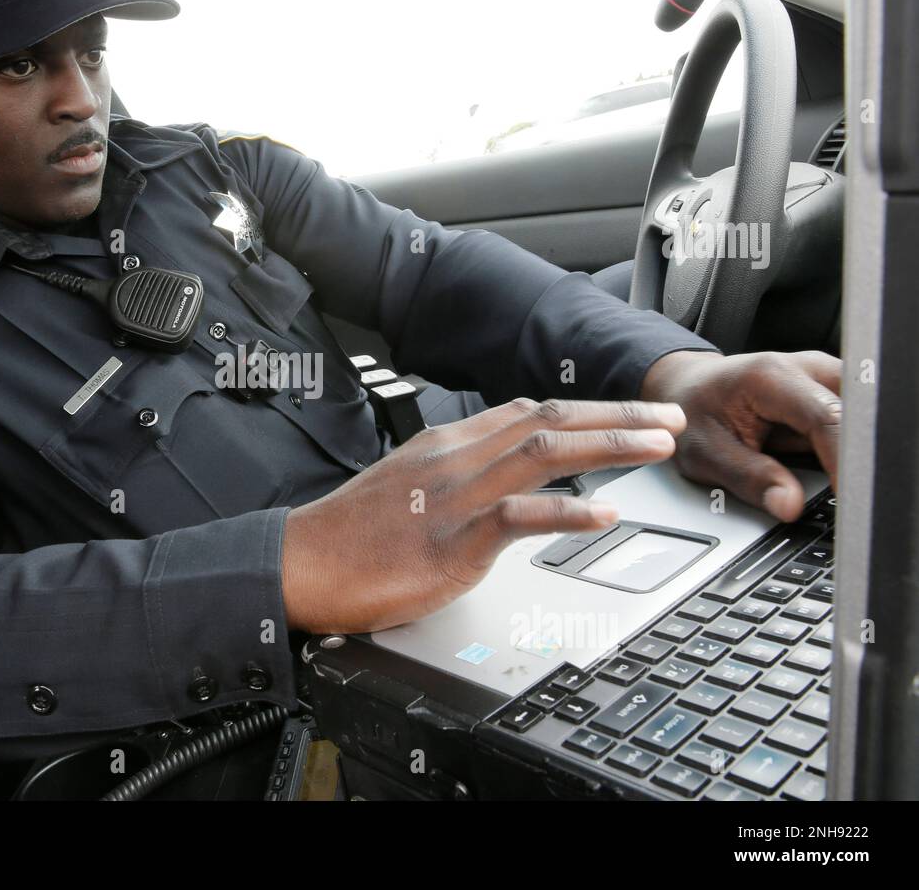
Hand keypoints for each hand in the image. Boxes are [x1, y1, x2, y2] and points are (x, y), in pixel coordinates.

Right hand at [281, 398, 685, 633]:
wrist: (301, 562)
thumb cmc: (350, 535)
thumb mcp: (408, 488)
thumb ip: (457, 479)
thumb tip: (500, 486)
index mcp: (446, 444)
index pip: (528, 411)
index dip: (588, 408)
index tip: (631, 412)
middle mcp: (455, 459)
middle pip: (549, 419)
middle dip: (617, 415)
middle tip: (670, 417)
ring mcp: (454, 495)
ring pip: (544, 452)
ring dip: (609, 445)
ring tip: (658, 446)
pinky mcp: (450, 539)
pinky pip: (518, 515)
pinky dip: (567, 510)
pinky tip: (603, 512)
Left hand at [640, 350, 841, 521]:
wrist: (689, 386)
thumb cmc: (694, 414)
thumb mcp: (706, 452)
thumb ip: (750, 479)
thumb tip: (790, 505)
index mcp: (772, 378)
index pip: (827, 420)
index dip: (843, 462)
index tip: (848, 496)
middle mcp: (806, 369)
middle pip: (856, 414)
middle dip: (856, 456)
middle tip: (844, 491)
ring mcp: (822, 377)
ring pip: (859, 418)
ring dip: (849, 451)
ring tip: (819, 471)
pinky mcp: (830, 391)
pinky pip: (850, 422)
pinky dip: (842, 447)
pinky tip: (822, 461)